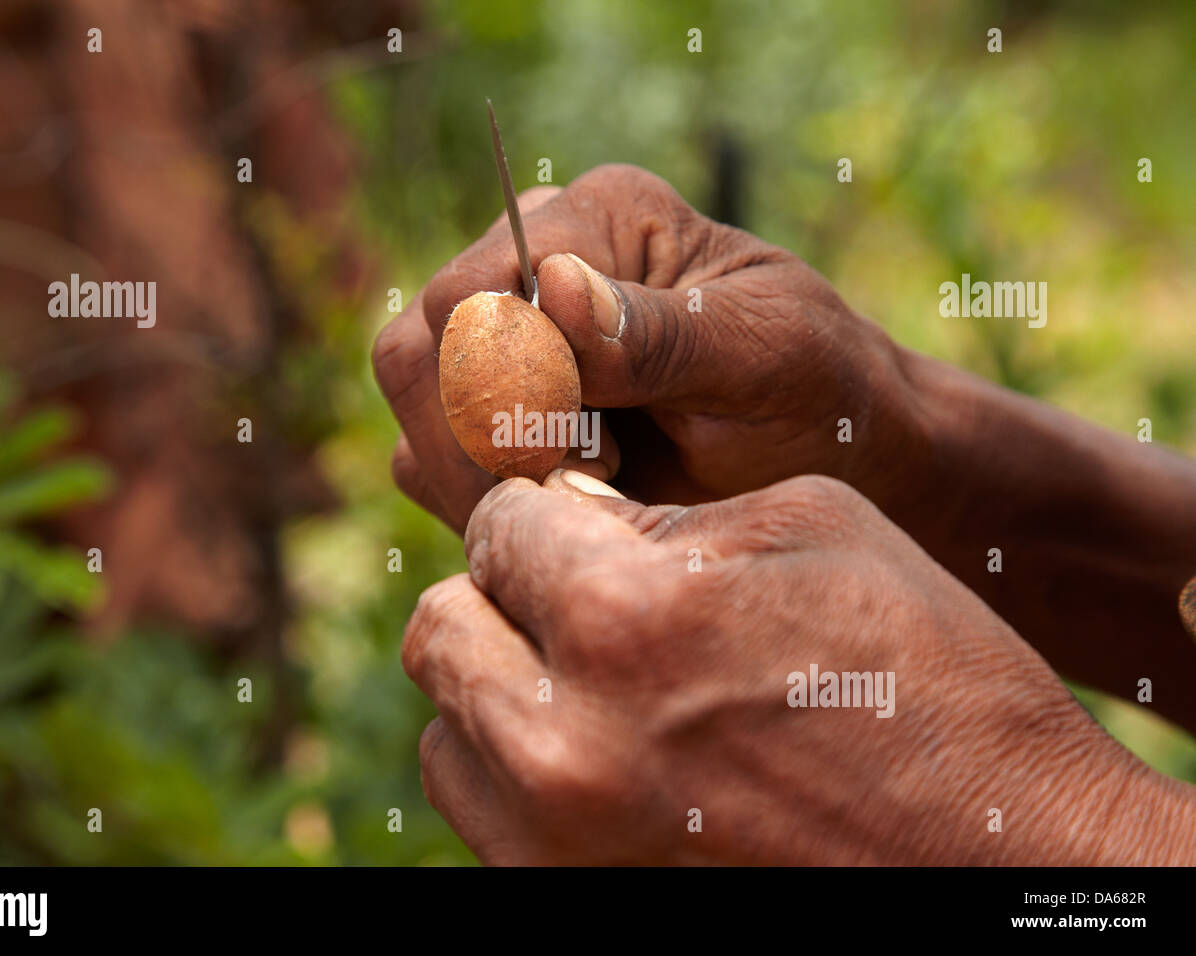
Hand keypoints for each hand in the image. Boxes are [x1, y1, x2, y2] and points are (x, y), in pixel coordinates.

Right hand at [373, 165, 922, 531]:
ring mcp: (501, 345)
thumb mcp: (761, 355)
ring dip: (480, 479)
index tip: (588, 451)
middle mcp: (530, 269)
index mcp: (595, 220)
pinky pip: (429, 463)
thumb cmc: (811, 391)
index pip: (472, 293)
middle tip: (577, 486)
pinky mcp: (491, 416)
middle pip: (419, 351)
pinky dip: (481, 502)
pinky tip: (565, 511)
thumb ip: (662, 332)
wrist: (824, 457)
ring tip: (585, 499)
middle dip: (482, 442)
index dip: (504, 385)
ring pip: (417, 414)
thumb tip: (554, 286)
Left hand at [402, 471, 1193, 863]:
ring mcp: (556, 844)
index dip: (542, 513)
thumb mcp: (811, 531)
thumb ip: (662, 512)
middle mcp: (561, 745)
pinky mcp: (565, 898)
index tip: (577, 523)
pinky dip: (518, 768)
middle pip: (442, 625)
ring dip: (502, 686)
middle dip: (503, 594)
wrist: (1000, 858)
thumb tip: (567, 518)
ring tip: (597, 682)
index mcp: (623, 620)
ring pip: (448, 726)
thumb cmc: (928, 679)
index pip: (497, 524)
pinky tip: (605, 748)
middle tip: (577, 595)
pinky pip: (482, 812)